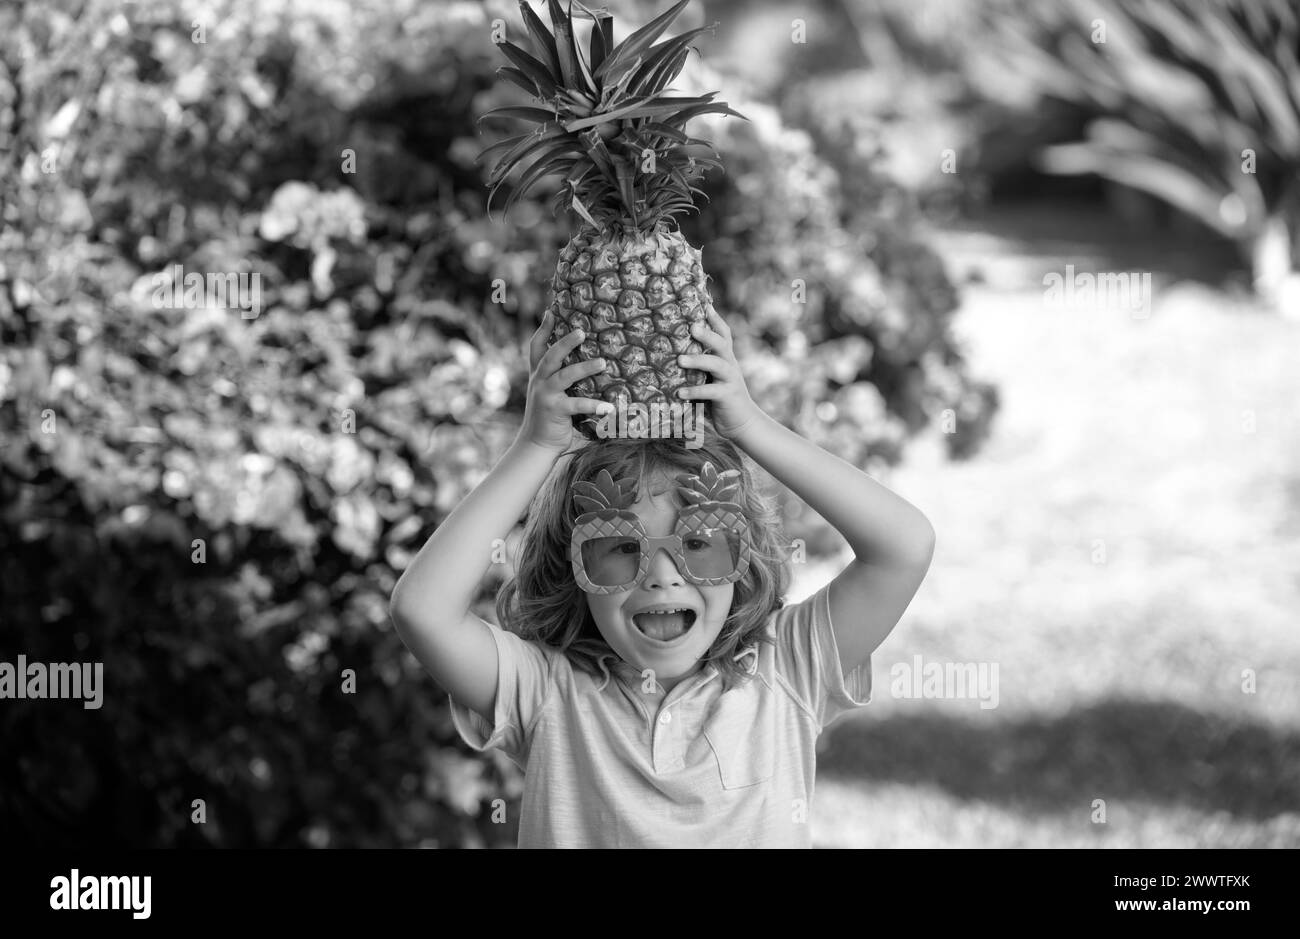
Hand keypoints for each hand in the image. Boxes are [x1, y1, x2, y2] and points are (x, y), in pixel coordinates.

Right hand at [518, 310, 613, 452]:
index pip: (537, 347)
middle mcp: (539, 381)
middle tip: (582, 331)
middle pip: (550, 356)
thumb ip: (560, 378)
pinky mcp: (554, 410)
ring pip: (565, 376)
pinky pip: (577, 405)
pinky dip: (594, 406)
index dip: (543, 329)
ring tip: (603, 362)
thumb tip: (586, 362)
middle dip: (565, 342)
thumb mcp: (549, 393)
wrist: (536, 444)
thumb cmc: (549, 417)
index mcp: (538, 375)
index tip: (551, 311)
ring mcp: (545, 395)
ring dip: (585, 368)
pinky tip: (609, 407)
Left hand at [676, 305, 763, 439]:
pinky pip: (712, 391)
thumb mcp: (709, 380)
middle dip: (708, 334)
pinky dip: (695, 390)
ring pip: (717, 364)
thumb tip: (671, 357)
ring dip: (699, 360)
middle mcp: (730, 365)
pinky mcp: (728, 396)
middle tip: (693, 327)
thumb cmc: (719, 401)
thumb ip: (697, 369)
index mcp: (725, 359)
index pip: (723, 334)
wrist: (742, 424)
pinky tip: (680, 393)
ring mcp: (731, 380)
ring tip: (680, 359)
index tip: (704, 304)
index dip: (715, 319)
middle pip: (722, 343)